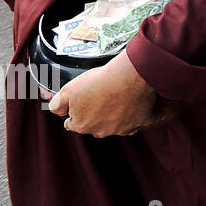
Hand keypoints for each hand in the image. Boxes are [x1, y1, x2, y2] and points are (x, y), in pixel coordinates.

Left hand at [48, 49, 175, 137]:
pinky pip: (142, 122)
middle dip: (96, 115)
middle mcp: (102, 130)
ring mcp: (123, 128)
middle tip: (101, 96)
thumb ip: (57, 104)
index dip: (75, 112)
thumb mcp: (68, 90)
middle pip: (95, 125)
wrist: (131, 75)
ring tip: (121, 97)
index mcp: (82, 125)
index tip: (81, 103)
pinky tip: (148, 107)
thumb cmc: (101, 82)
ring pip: (118, 124)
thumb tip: (57, 110)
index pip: (72, 124)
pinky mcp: (142, 122)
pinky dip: (144, 116)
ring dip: (118, 115)